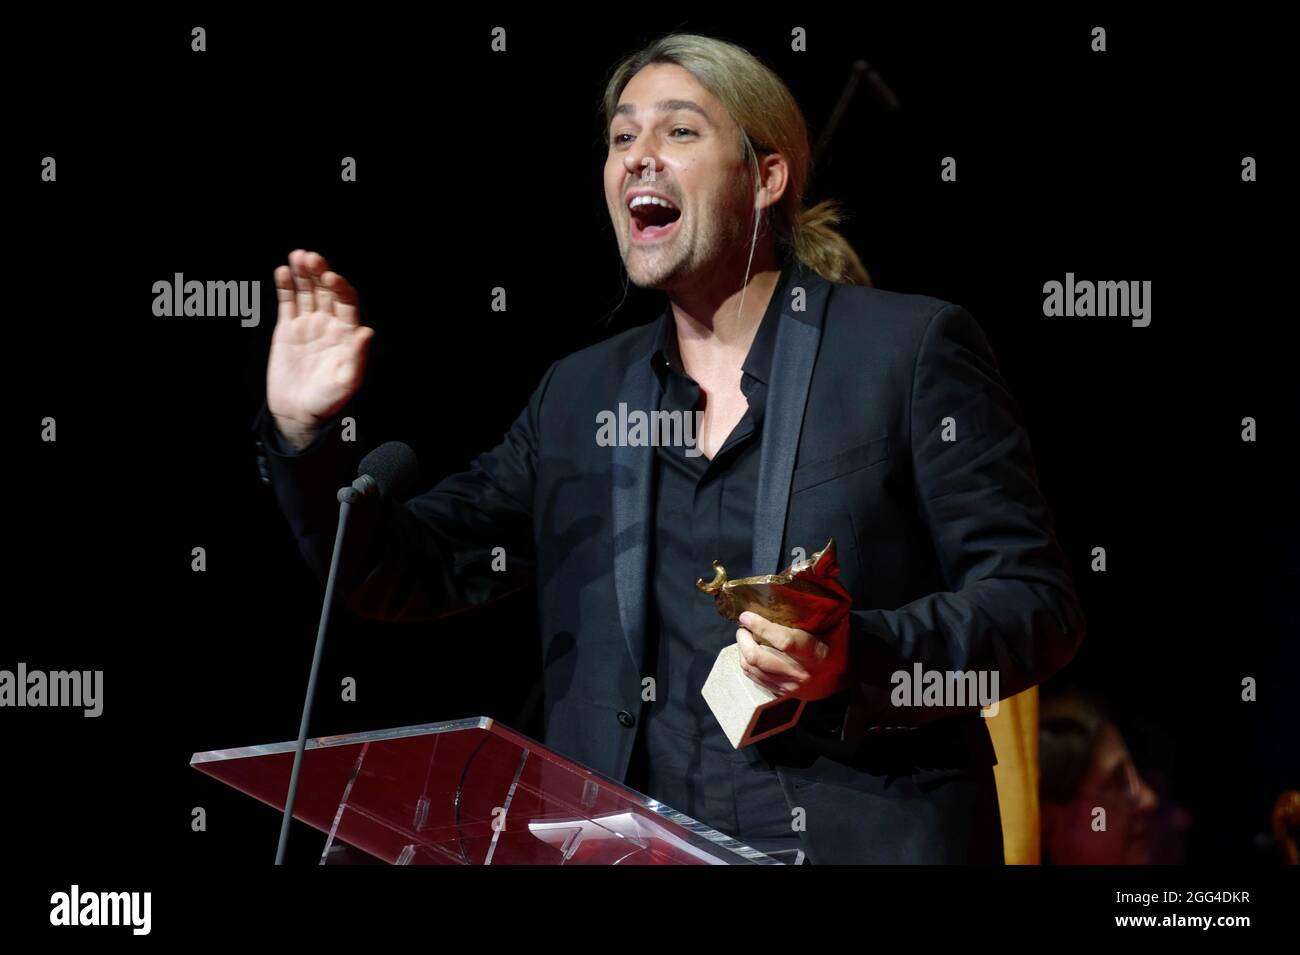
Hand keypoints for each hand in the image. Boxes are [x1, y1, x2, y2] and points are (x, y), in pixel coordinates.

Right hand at [266, 249, 373, 448]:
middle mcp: (330, 324)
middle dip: (320, 272)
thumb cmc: (327, 401)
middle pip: (326, 291)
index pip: (347, 302)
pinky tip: (283, 271)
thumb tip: (368, 332)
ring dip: (303, 273)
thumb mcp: (346, 382)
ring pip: (307, 291)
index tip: (331, 277)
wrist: (298, 413)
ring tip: (297, 257)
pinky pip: (288, 302)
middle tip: (310, 258)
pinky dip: (286, 286)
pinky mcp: (288, 329)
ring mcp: (309, 324)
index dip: (340, 287)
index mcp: (347, 333)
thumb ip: (357, 357)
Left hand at [735, 611, 851, 700]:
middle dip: (744, 640)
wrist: (842, 681)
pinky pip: (754, 679)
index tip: (747, 615)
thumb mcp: (838, 629)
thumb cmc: (838, 649)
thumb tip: (815, 581)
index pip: (784, 641)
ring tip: (743, 638)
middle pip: (759, 658)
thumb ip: (826, 610)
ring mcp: (788, 685)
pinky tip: (747, 653)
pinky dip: (746, 664)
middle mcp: (799, 672)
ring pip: (753, 669)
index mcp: (814, 654)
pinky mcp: (781, 692)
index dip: (762, 627)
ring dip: (742, 651)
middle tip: (743, 627)